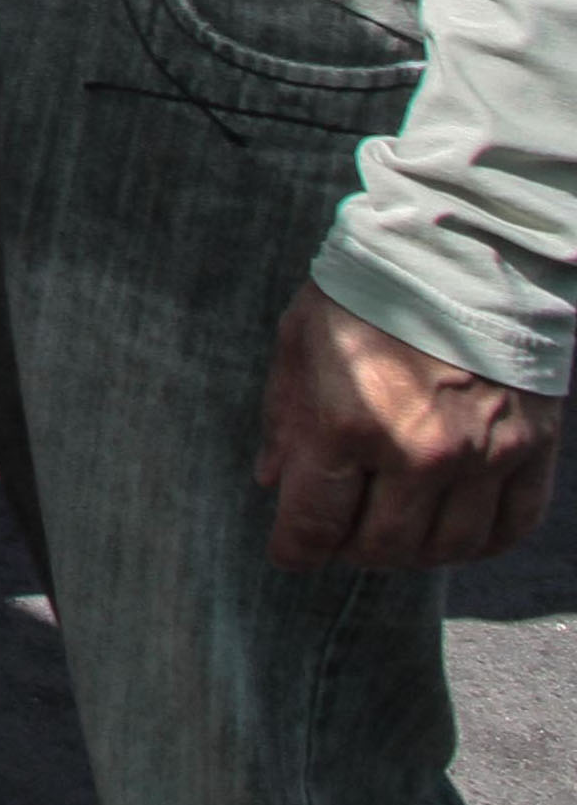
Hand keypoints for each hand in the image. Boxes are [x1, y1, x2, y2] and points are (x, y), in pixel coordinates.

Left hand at [254, 284, 561, 570]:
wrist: (462, 251)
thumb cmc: (367, 290)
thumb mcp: (300, 339)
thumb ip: (284, 417)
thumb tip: (273, 482)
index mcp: (347, 423)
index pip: (314, 522)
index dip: (295, 548)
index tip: (289, 553)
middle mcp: (418, 452)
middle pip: (380, 546)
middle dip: (348, 550)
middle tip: (338, 537)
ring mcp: (482, 457)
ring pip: (444, 550)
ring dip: (410, 552)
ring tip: (390, 531)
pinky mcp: (531, 453)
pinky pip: (507, 530)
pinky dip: (476, 544)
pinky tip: (450, 530)